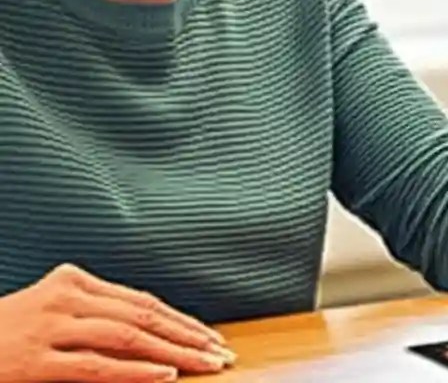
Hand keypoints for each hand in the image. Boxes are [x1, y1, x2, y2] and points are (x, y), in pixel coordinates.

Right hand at [0, 264, 234, 382]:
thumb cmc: (5, 334)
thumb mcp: (51, 312)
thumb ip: (94, 314)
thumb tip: (154, 336)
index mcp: (73, 280)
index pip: (142, 301)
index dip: (181, 320)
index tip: (211, 337)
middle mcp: (65, 297)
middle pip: (143, 316)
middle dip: (188, 336)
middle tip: (221, 352)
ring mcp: (49, 327)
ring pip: (127, 337)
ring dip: (174, 353)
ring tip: (205, 364)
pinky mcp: (33, 360)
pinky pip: (95, 366)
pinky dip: (135, 371)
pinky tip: (164, 375)